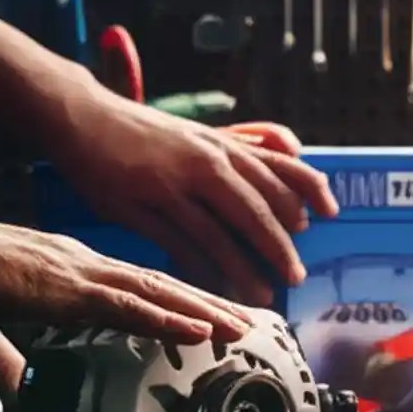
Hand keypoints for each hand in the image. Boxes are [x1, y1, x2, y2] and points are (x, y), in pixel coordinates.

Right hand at [0, 201, 254, 397]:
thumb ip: (5, 360)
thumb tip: (20, 390)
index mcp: (70, 272)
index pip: (137, 289)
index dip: (178, 304)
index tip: (209, 320)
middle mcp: (85, 266)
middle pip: (162, 288)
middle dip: (208, 306)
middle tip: (249, 324)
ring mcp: (79, 274)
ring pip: (158, 293)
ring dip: (204, 312)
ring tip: (243, 327)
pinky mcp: (65, 289)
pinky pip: (128, 305)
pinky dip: (167, 318)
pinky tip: (199, 328)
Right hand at [42, 81, 338, 305]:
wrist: (82, 116)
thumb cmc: (145, 132)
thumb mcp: (198, 134)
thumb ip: (239, 149)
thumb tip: (288, 153)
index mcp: (221, 145)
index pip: (277, 167)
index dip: (307, 190)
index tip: (330, 214)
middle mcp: (203, 163)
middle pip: (253, 209)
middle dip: (278, 246)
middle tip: (296, 275)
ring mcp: (170, 185)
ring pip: (217, 234)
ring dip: (242, 269)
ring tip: (262, 295)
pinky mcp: (139, 205)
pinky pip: (177, 245)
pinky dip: (199, 269)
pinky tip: (213, 290)